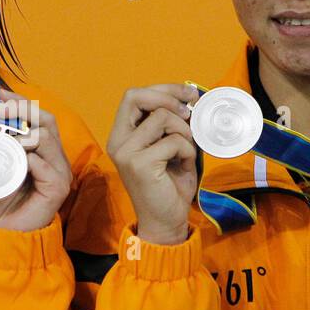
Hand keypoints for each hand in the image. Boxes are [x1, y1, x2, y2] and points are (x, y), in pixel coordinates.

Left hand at [0, 88, 72, 232]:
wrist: (6, 233)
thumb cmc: (0, 200)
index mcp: (45, 152)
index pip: (41, 118)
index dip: (22, 103)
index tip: (0, 95)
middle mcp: (56, 159)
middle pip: (48, 121)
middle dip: (22, 110)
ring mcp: (60, 173)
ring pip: (45, 138)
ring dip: (20, 138)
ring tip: (3, 147)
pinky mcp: (58, 188)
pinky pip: (41, 164)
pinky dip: (24, 161)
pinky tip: (12, 168)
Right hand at [107, 83, 199, 244]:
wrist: (166, 221)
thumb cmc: (169, 184)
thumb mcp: (169, 146)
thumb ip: (171, 123)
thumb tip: (191, 96)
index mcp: (122, 135)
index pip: (134, 95)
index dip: (163, 89)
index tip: (188, 94)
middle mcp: (118, 141)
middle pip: (137, 96)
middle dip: (169, 97)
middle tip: (190, 112)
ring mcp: (126, 152)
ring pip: (162, 117)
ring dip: (184, 132)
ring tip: (186, 151)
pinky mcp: (140, 164)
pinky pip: (174, 141)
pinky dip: (188, 151)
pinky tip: (183, 166)